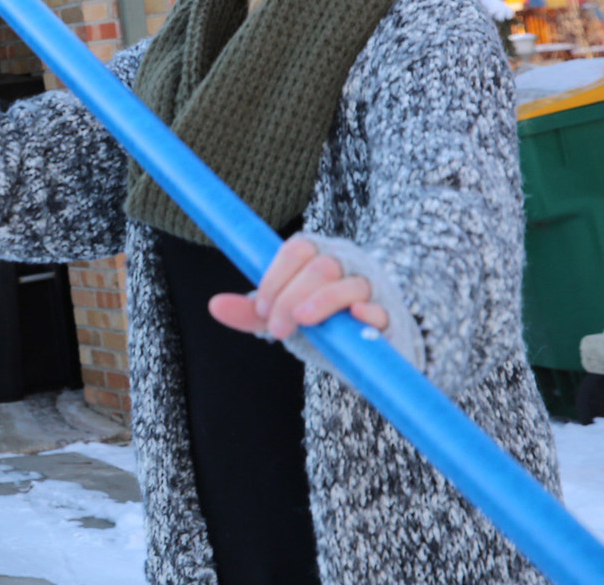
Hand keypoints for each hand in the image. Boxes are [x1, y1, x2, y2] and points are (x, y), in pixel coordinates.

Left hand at [208, 235, 388, 340]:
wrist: (365, 353)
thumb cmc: (320, 324)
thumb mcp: (283, 316)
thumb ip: (252, 312)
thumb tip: (213, 305)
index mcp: (318, 257)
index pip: (297, 250)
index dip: (276, 276)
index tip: (260, 306)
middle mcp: (346, 266)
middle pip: (320, 266)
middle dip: (292, 295)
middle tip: (275, 328)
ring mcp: (370, 289)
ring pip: (350, 284)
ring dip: (323, 300)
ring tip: (302, 320)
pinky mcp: (389, 316)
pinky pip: (381, 309)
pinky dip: (368, 312)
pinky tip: (355, 316)